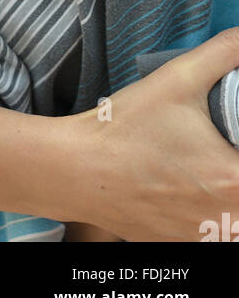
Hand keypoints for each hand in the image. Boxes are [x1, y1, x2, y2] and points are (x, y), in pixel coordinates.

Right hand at [64, 29, 238, 241]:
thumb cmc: (124, 129)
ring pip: (235, 221)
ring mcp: (202, 236)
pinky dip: (208, 213)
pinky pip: (212, 233)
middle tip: (216, 143)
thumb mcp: (176, 78)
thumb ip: (223, 53)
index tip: (231, 129)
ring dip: (228, 195)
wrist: (75, 171)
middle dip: (235, 164)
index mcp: (234, 180)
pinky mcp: (182, 243)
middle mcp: (227, 219)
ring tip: (201, 162)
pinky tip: (183, 187)